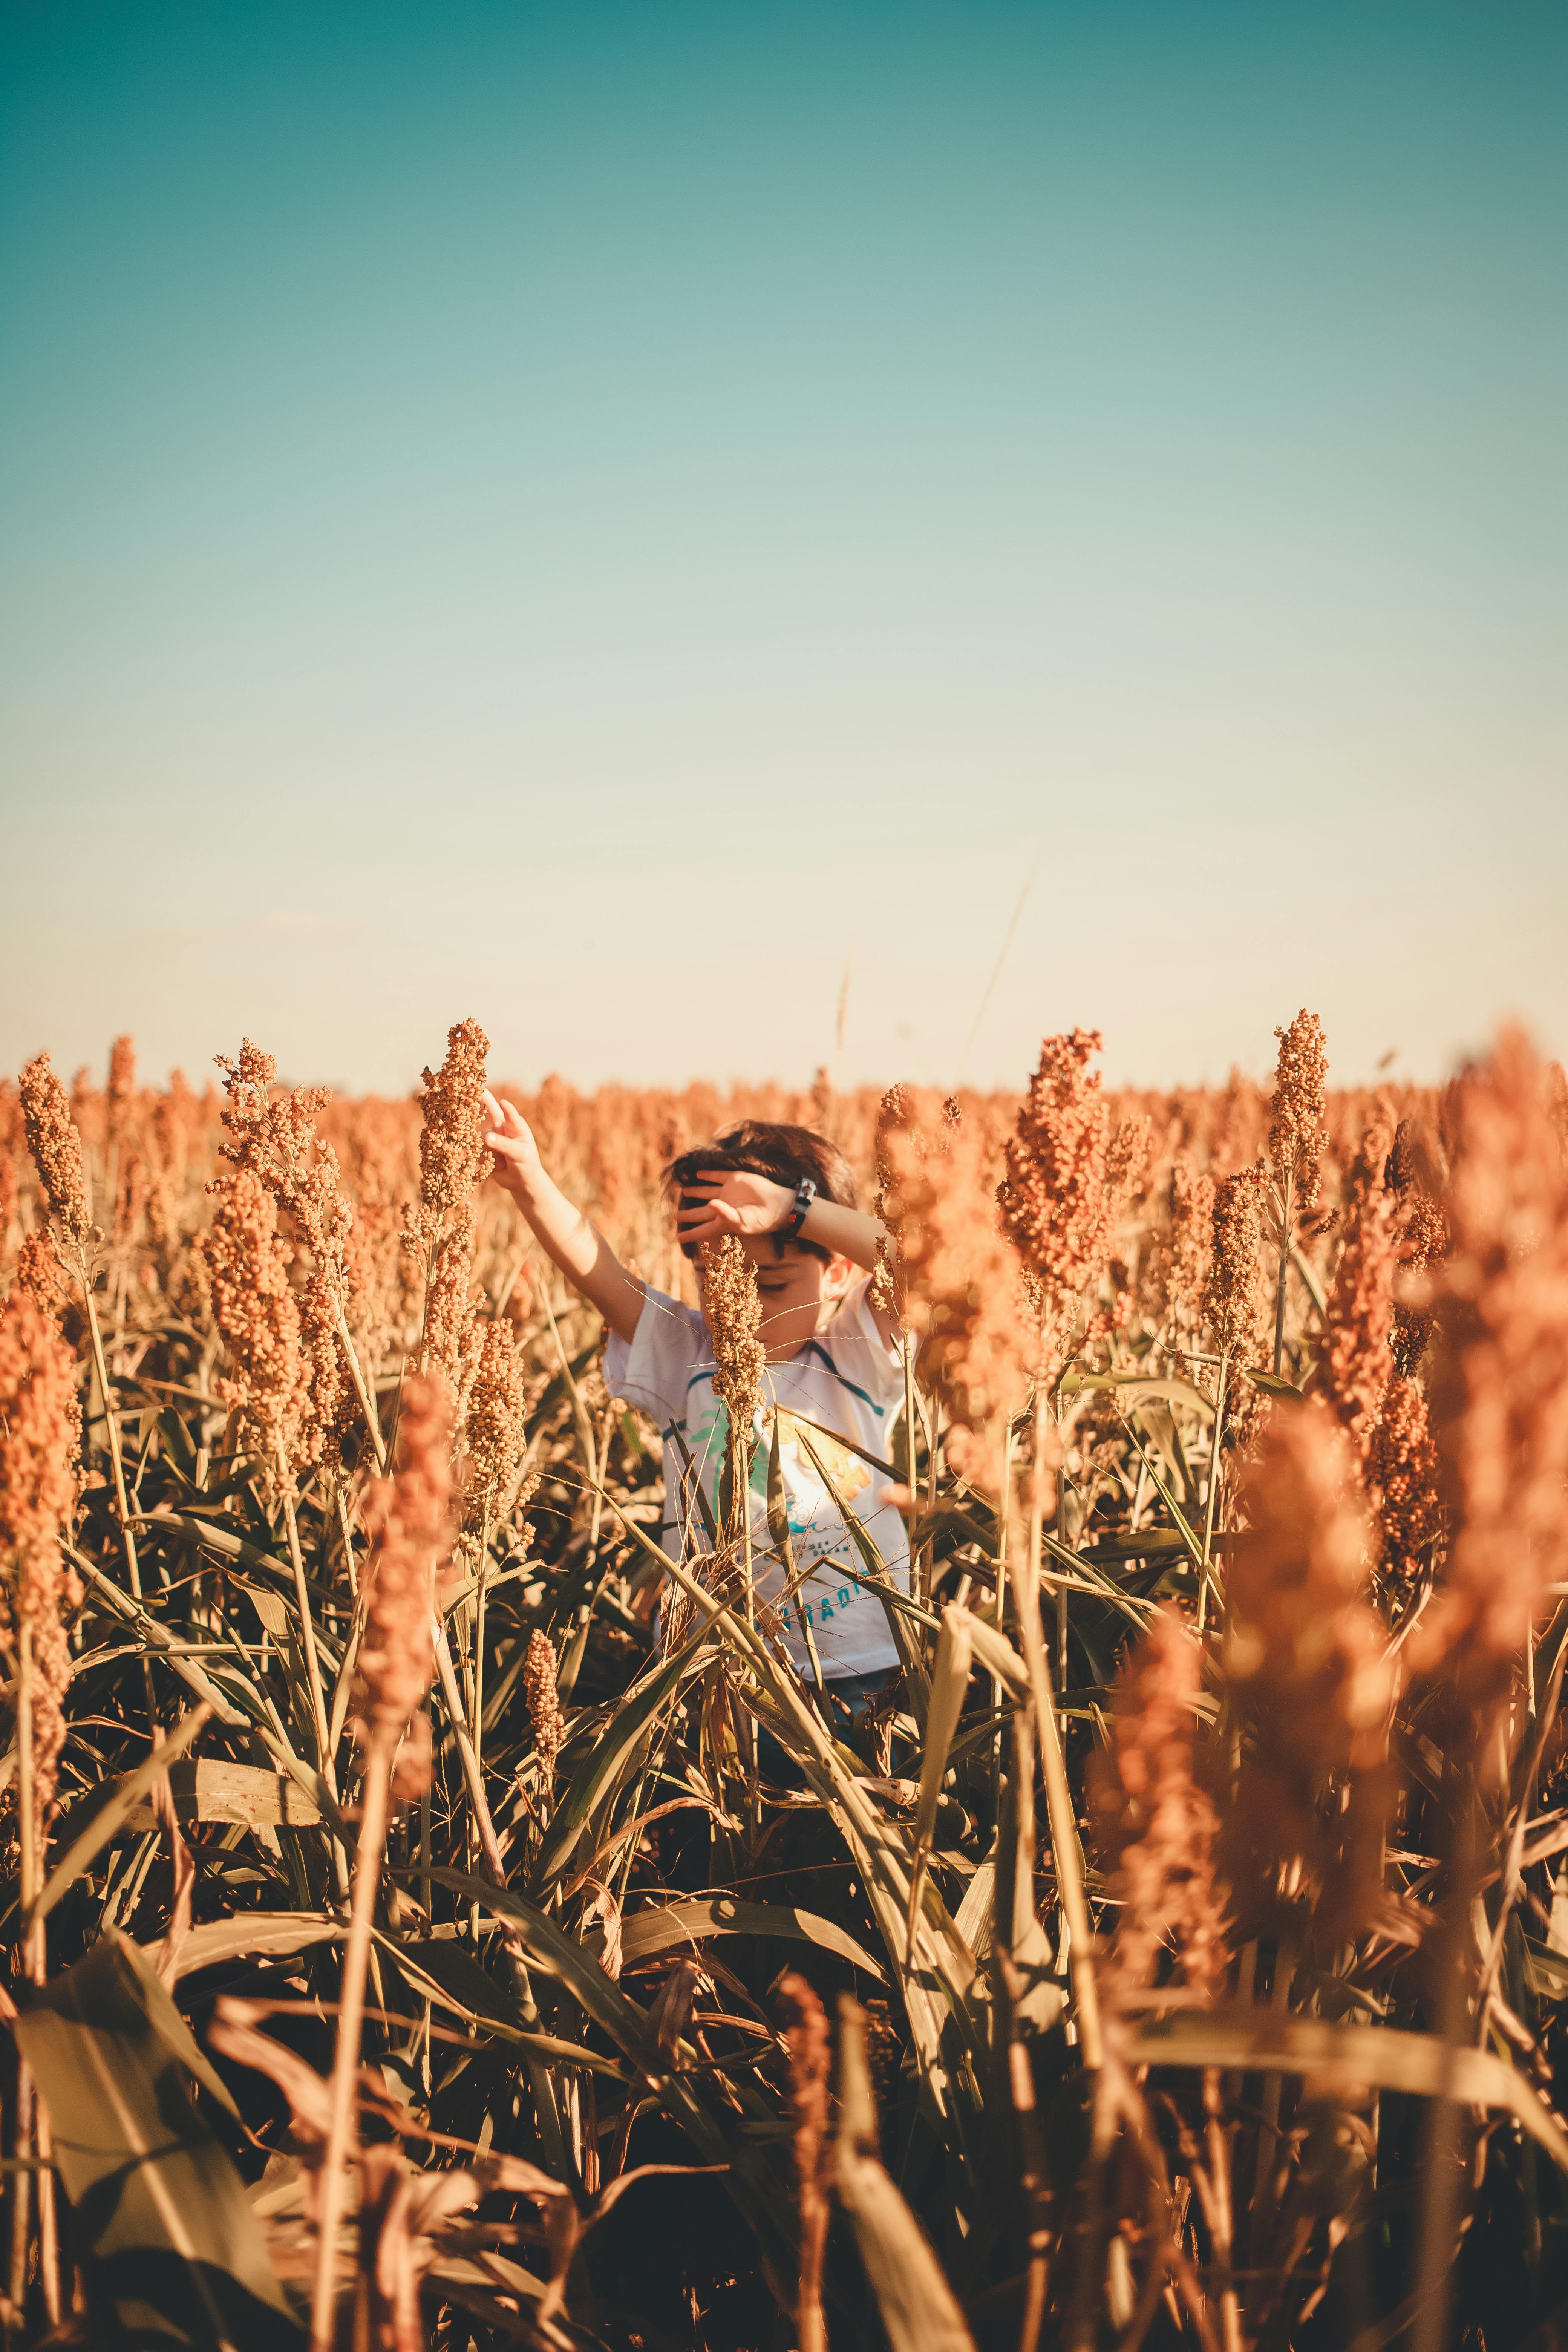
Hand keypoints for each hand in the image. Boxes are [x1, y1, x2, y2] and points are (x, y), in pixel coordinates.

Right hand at [484, 1091, 543, 1198]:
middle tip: (475, 1085)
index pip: (511, 1115)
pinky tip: (497, 1166)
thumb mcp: (519, 1154)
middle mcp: (504, 1129)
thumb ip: (504, 1144)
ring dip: (490, 1151)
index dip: (506, 1108)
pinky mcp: (484, 1149)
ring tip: (503, 1162)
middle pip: (492, 1111)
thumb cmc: (526, 1164)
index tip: (502, 1103)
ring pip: (483, 1138)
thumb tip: (486, 1137)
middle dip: (483, 1099)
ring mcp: (493, 1138)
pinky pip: (478, 1151)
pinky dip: (486, 1160)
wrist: (521, 1181)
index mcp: (517, 1127)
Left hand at [674, 1166, 794, 1249]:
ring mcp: (728, 1193)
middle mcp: (723, 1207)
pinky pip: (717, 1176)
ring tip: (684, 1191)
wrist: (777, 1204)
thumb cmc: (760, 1219)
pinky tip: (698, 1174)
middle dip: (689, 1214)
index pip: (702, 1229)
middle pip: (701, 1211)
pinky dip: (707, 1174)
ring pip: (706, 1191)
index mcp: (723, 1222)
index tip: (678, 1239)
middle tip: (676, 1216)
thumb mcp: (741, 1221)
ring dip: (695, 1191)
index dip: (691, 1234)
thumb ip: (724, 1214)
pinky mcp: (734, 1179)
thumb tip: (709, 1204)